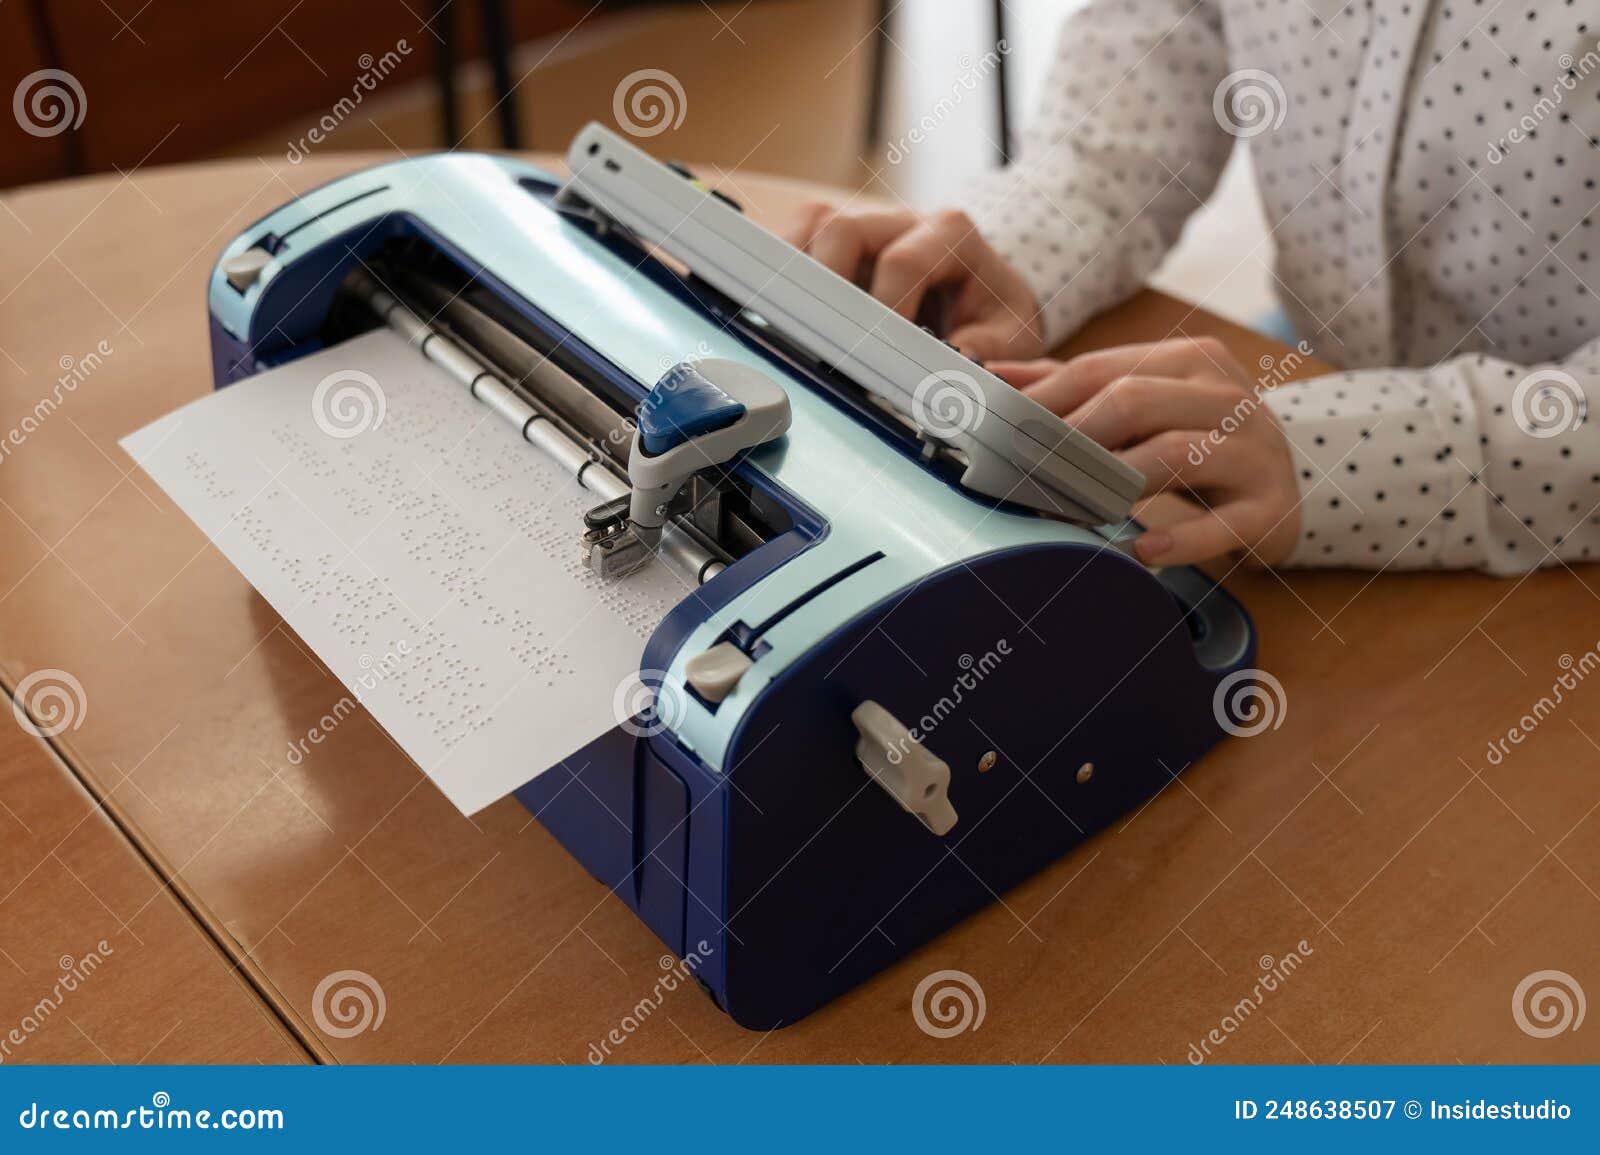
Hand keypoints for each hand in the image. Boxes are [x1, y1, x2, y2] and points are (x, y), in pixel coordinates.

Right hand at [782, 203, 1044, 361]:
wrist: (985, 293)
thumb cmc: (994, 312)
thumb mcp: (1011, 334)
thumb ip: (986, 351)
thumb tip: (951, 371)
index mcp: (950, 233)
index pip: (902, 262)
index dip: (884, 310)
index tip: (877, 356)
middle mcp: (901, 220)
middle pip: (842, 230)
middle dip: (827, 288)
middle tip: (828, 342)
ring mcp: (865, 224)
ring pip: (811, 225)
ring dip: (797, 275)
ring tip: (797, 325)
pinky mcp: (837, 240)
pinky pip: (798, 239)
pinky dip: (786, 273)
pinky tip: (786, 310)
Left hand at [989, 337, 1300, 566]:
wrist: (1282, 487)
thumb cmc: (1199, 441)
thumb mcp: (1147, 404)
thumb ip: (1075, 389)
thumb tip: (996, 377)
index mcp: (1191, 361)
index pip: (1103, 371)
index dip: (1044, 402)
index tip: (999, 433)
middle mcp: (1228, 396)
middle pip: (1135, 402)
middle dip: (1071, 438)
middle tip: (1023, 473)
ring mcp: (1255, 451)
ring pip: (1177, 453)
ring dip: (1113, 484)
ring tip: (1070, 509)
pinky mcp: (1270, 508)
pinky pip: (1223, 524)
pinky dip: (1180, 540)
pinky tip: (1141, 551)